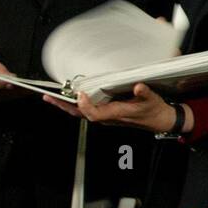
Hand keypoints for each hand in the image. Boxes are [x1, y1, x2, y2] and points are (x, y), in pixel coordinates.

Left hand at [43, 83, 179, 133]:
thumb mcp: (152, 100)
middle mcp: (108, 117)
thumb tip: (138, 86)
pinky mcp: (106, 113)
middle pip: (81, 114)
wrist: (158, 121)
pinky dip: (76, 104)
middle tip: (49, 97)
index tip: (79, 94)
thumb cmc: (154, 111)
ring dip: (66, 105)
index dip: (85, 105)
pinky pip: (86, 110)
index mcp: (116, 114)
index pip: (94, 114)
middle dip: (64, 106)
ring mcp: (106, 116)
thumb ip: (144, 93)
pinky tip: (70, 97)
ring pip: (81, 113)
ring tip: (53, 97)